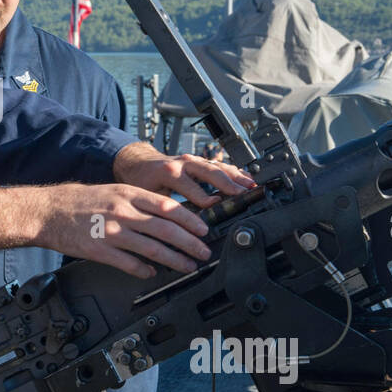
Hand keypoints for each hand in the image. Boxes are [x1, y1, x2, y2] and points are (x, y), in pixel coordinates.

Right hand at [32, 182, 212, 278]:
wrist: (47, 212)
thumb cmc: (79, 201)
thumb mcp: (112, 190)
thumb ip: (138, 201)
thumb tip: (166, 214)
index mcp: (127, 194)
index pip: (167, 206)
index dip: (189, 220)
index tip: (203, 230)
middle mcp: (122, 212)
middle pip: (165, 229)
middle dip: (189, 243)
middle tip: (203, 253)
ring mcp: (111, 232)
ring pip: (152, 248)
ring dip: (174, 260)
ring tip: (187, 266)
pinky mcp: (100, 251)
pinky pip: (129, 264)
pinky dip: (144, 270)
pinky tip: (152, 274)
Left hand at [113, 142, 255, 205]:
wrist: (139, 163)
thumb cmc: (143, 180)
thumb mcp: (148, 196)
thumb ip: (162, 209)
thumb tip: (174, 231)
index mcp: (169, 172)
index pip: (190, 185)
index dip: (203, 197)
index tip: (216, 206)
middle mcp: (184, 163)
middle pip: (210, 172)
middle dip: (228, 183)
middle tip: (243, 194)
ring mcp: (194, 161)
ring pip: (218, 167)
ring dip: (236, 176)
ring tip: (252, 186)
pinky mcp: (201, 161)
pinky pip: (221, 165)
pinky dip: (235, 172)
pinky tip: (247, 179)